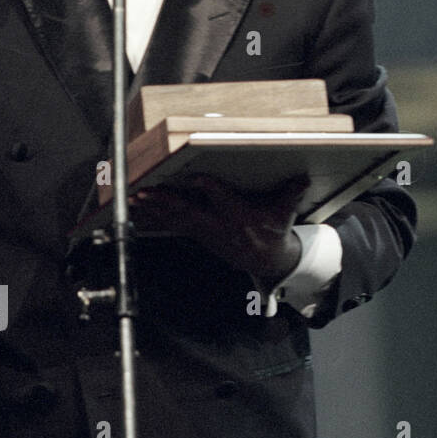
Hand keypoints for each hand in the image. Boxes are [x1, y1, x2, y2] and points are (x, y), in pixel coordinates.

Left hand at [128, 173, 309, 292]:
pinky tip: (136, 209)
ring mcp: (204, 230)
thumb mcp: (285, 213)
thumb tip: (302, 177)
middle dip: (166, 202)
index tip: (195, 178)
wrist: (265, 260)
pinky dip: (152, 217)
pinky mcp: (197, 232)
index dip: (209, 188)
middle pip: (188, 211)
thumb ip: (291, 193)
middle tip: (146, 192)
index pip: (222, 198)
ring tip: (134, 197)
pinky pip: (170, 224)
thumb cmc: (273, 231)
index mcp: (239, 215)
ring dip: (153, 208)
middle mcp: (217, 224)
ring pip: (175, 218)